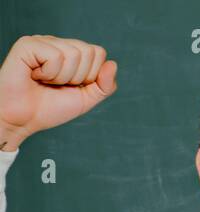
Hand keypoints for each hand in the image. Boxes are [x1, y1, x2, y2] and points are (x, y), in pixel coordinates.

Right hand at [0, 36, 116, 146]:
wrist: (23, 119)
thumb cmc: (50, 108)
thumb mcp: (86, 99)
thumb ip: (104, 85)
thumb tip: (113, 63)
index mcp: (71, 53)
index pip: (98, 53)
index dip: (91, 76)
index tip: (72, 86)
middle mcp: (57, 44)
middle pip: (89, 51)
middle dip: (78, 77)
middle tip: (57, 84)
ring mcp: (42, 42)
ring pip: (74, 54)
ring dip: (62, 77)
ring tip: (45, 81)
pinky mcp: (28, 44)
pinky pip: (56, 56)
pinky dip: (49, 73)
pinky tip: (35, 76)